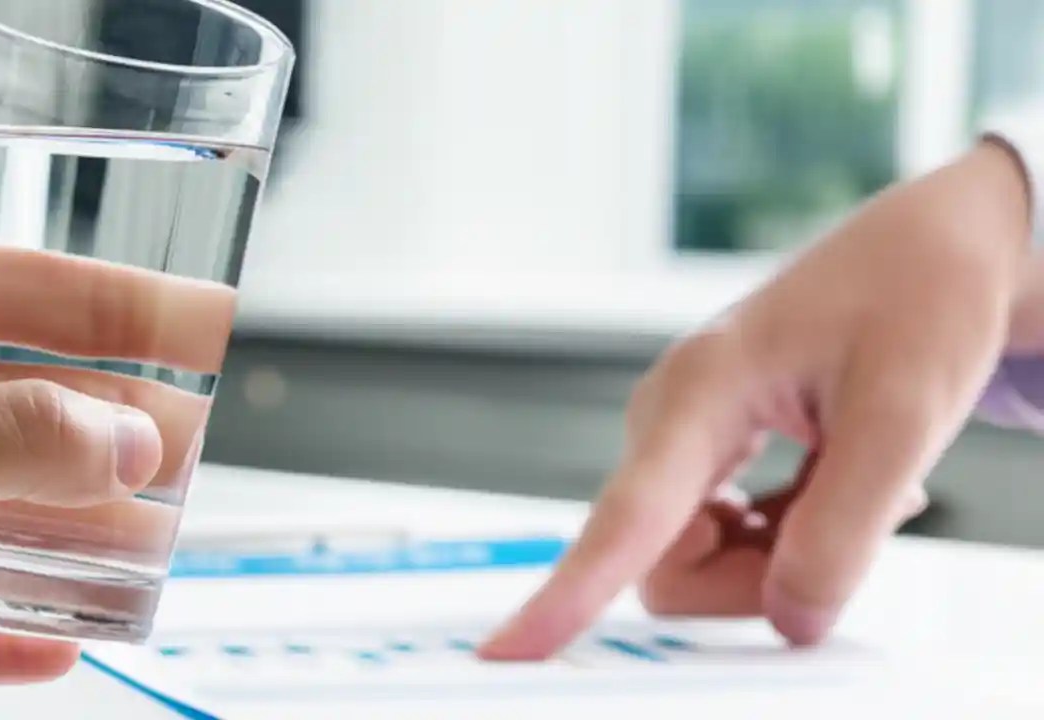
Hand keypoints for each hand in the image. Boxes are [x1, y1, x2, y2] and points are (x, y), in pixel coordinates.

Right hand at [482, 141, 1034, 657]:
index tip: (513, 648)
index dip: (568, 591)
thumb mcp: (905, 418)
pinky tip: (834, 480)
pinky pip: (719, 540)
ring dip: (782, 552)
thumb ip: (842, 529)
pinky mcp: (702, 454)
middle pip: (670, 563)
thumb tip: (790, 619)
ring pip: (697, 559)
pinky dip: (785, 536)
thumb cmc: (916, 301)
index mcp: (699, 390)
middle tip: (859, 518)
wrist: (929, 253)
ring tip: (858, 482)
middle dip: (759, 575)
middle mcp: (670, 418)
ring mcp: (681, 438)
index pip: (628, 515)